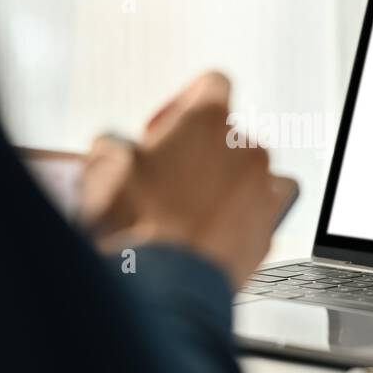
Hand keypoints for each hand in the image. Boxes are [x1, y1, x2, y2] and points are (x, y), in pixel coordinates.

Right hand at [78, 71, 295, 289]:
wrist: (165, 288)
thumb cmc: (138, 226)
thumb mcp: (103, 169)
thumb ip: (114, 145)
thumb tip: (115, 150)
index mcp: (209, 121)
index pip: (212, 84)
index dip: (182, 105)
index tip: (164, 132)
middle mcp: (247, 149)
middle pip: (227, 137)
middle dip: (198, 153)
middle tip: (165, 180)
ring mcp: (264, 191)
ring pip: (244, 176)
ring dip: (219, 187)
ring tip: (184, 213)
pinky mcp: (269, 231)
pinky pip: (255, 214)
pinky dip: (234, 220)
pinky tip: (201, 238)